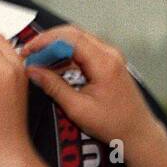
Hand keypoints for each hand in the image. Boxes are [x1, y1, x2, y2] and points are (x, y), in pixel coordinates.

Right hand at [20, 25, 160, 148]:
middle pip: (73, 34)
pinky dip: (67, 56)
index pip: (69, 38)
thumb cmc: (113, 124)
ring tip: (38, 62)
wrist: (137, 132)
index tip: (28, 51)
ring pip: (78, 41)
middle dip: (48, 42)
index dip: (45, 41)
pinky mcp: (109, 62)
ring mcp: (111, 57)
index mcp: (104, 63)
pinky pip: (84, 51)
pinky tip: (53, 68)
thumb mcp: (77, 109)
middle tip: (29, 54)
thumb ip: (53, 87)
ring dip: (56, 48)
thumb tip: (33, 71)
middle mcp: (109, 54)